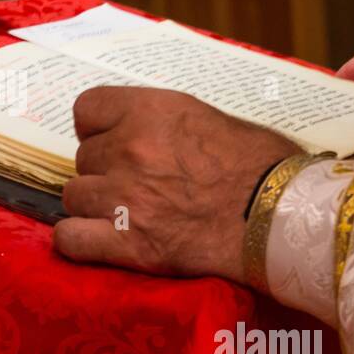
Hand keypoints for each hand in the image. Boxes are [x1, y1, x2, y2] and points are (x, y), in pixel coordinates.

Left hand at [53, 87, 298, 281]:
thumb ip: (167, 124)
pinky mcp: (129, 245)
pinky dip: (77, 240)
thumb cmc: (264, 166)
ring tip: (123, 212)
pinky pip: (70, 240)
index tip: (111, 139)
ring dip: (94, 204)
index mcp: (150, 111)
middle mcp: (129, 150)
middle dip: (104, 169)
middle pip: (83, 156)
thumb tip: (151, 134)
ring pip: (74, 196)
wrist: (282, 217)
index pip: (86, 108)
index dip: (97, 126)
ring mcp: (124, 198)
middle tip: (135, 183)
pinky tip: (95, 239)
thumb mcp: (213, 120)